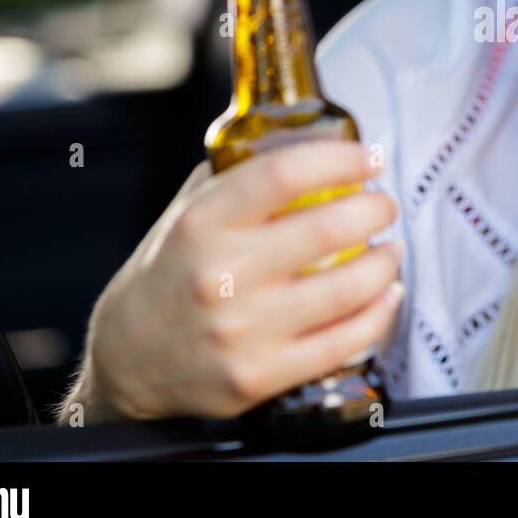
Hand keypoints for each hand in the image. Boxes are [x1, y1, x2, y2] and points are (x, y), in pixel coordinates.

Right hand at [79, 141, 402, 420]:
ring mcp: (242, 331)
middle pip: (328, 229)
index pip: (284, 174)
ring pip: (347, 288)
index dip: (339, 160)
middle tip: (384, 204)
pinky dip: (379, 314)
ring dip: (385, 262)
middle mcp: (221, 276)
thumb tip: (309, 141)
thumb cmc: (170, 273)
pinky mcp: (260, 376)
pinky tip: (387, 294)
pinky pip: (343, 341)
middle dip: (375, 209)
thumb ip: (239, 176)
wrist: (128, 359)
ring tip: (390, 250)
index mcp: (203, 224)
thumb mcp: (186, 212)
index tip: (369, 157)